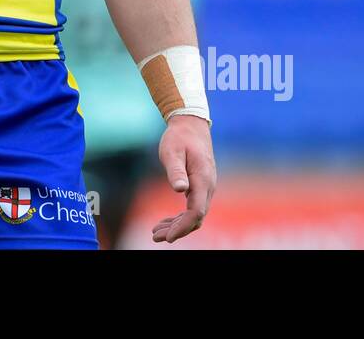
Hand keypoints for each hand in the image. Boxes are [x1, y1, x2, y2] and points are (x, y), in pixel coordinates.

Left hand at [153, 114, 215, 243]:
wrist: (191, 126)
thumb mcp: (172, 151)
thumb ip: (176, 170)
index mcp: (202, 180)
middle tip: (155, 237)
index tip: (168, 237)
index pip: (196, 211)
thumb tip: (180, 189)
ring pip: (194, 215)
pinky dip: (179, 218)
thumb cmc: (179, 138)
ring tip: (156, 233)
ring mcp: (205, 188)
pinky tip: (165, 223)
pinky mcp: (199, 187)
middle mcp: (207, 187)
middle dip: (177, 230)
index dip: (183, 226)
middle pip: (195, 218)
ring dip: (177, 226)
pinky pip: (192, 208)